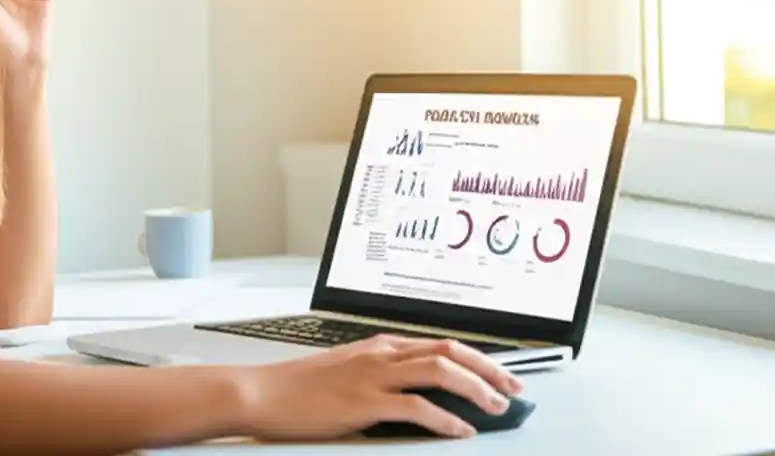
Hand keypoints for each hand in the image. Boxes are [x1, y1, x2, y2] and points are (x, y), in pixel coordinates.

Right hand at [240, 334, 523, 440]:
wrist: (262, 392)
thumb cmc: (298, 388)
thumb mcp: (346, 374)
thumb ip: (382, 378)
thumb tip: (417, 396)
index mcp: (380, 347)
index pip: (441, 344)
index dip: (478, 358)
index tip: (500, 374)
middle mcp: (381, 354)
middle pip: (450, 351)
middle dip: (489, 368)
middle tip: (513, 389)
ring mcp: (373, 375)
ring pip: (440, 371)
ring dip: (476, 388)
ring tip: (495, 407)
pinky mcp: (363, 401)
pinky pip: (415, 406)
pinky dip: (445, 418)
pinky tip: (458, 430)